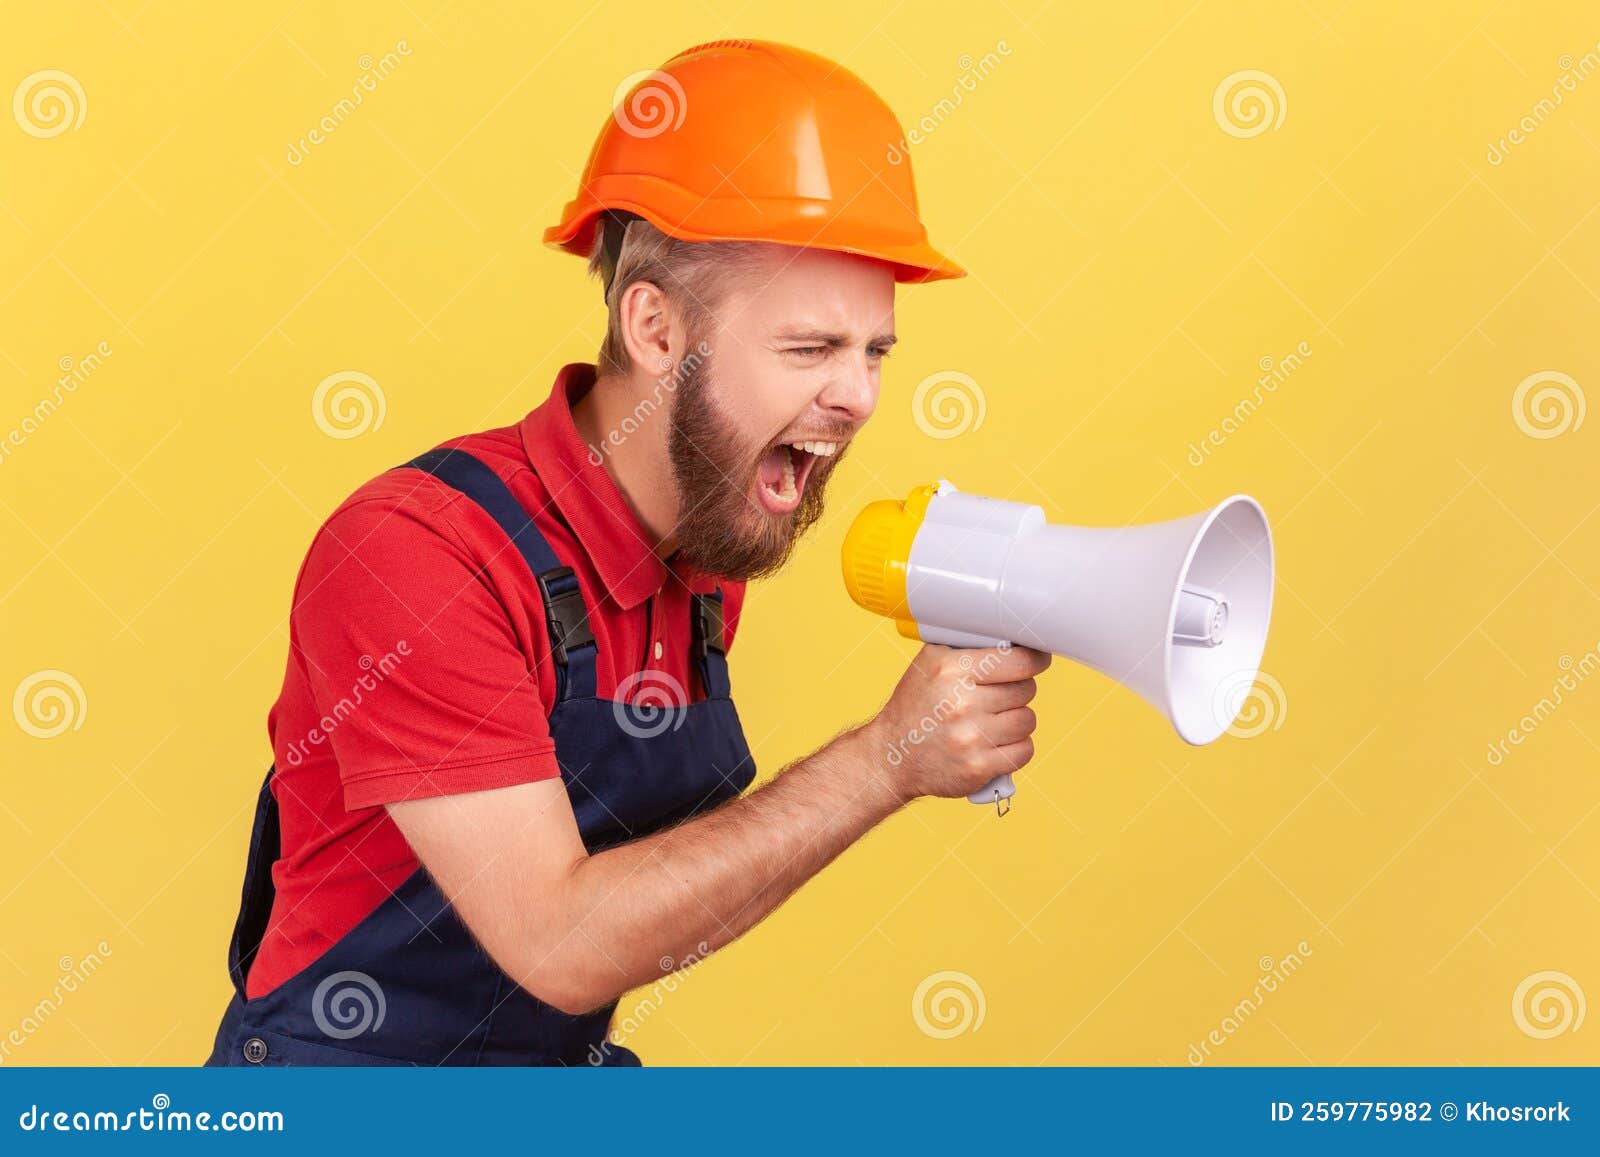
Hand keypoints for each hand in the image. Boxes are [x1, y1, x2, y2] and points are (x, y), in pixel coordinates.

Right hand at [867, 643, 1049, 802]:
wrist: (891, 756)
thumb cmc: (916, 707)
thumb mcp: (930, 664)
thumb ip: (968, 648)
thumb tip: (1014, 640)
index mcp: (950, 670)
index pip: (1019, 661)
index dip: (1034, 660)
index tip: (1036, 661)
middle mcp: (961, 703)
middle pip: (1026, 690)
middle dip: (1016, 692)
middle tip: (996, 697)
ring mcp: (971, 737)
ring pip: (1027, 720)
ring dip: (1016, 721)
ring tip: (993, 721)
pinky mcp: (978, 767)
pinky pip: (1024, 751)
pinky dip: (1015, 748)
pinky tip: (995, 743)